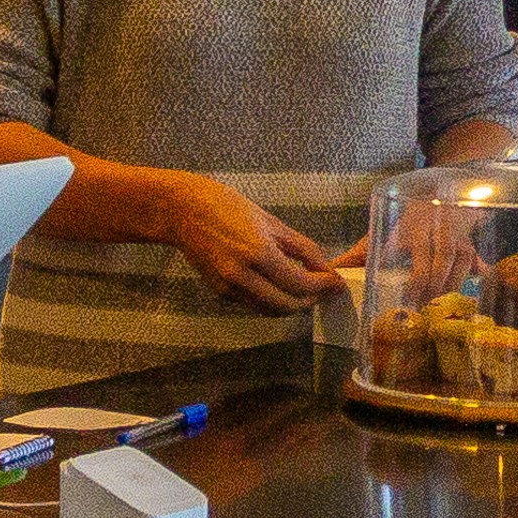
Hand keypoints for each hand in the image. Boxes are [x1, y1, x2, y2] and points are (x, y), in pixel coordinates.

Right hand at [161, 174, 339, 311]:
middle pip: (288, 306)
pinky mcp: (220, 293)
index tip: (335, 283)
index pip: (300, 284)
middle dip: (311, 301)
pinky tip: (279, 287)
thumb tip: (325, 268)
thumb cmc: (228, 207)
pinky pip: (254, 305)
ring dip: (292, 305)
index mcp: (258, 253)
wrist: (182, 212)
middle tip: (323, 291)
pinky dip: (272, 301)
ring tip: (306, 291)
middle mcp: (242, 276)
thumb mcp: (271, 221)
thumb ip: (302, 248)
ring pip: (270, 311)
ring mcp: (228, 288)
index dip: (322, 287)